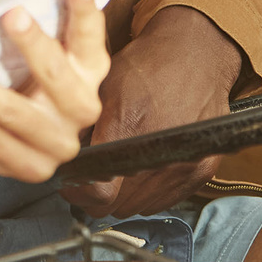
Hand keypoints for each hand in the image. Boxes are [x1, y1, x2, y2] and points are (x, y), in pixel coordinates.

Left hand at [0, 0, 109, 182]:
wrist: (30, 144)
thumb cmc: (31, 82)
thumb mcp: (45, 54)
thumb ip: (42, 25)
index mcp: (89, 72)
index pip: (91, 38)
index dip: (85, 11)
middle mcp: (81, 108)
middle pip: (56, 77)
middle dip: (32, 46)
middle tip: (7, 16)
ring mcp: (56, 143)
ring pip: (15, 116)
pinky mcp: (29, 167)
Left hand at [59, 5, 244, 217]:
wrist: (196, 54)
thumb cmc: (146, 66)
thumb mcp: (102, 87)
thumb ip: (84, 127)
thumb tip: (61, 157)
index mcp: (129, 128)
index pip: (99, 193)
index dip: (78, 193)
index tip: (69, 185)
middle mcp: (160, 153)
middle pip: (116, 206)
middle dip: (96, 196)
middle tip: (88, 178)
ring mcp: (184, 166)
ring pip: (138, 207)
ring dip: (122, 197)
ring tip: (114, 173)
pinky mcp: (201, 171)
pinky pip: (163, 201)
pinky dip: (146, 193)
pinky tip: (137, 171)